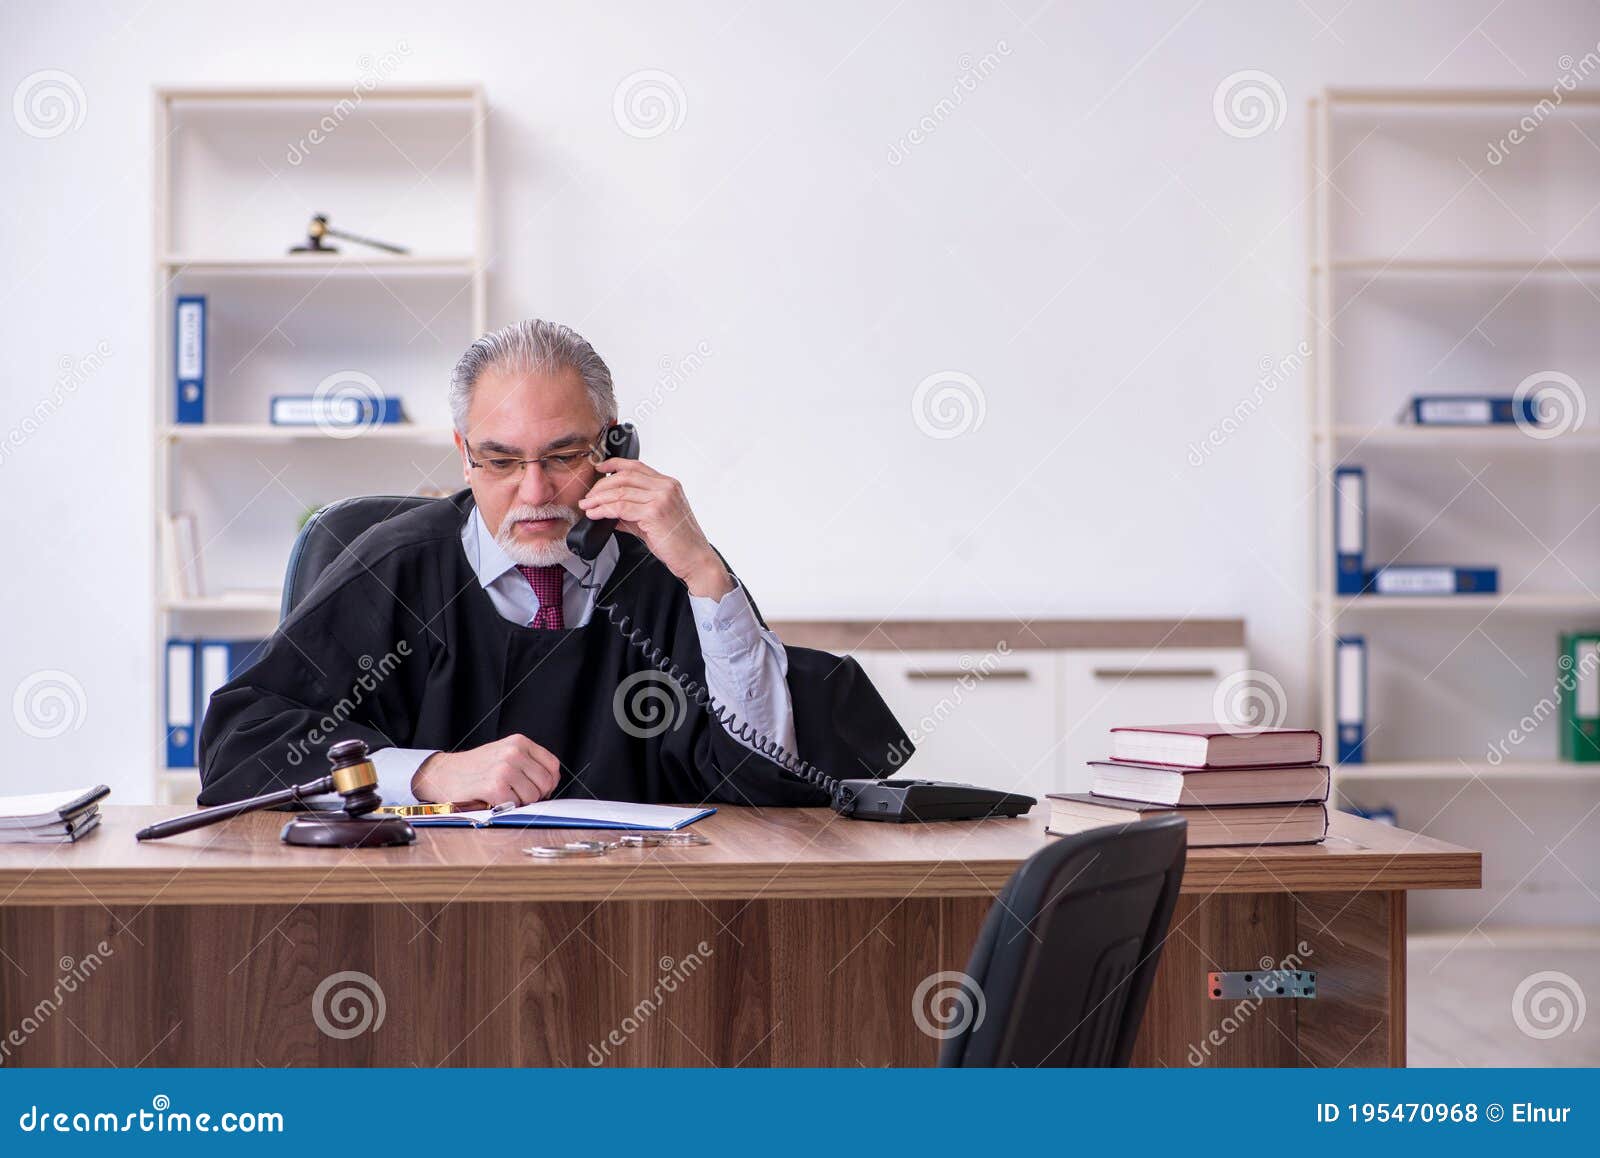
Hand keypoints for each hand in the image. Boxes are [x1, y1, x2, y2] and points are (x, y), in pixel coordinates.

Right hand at [411, 735, 560, 807]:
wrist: (443, 773)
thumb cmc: (475, 767)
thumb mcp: (504, 754)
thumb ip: (527, 763)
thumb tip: (550, 785)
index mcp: (519, 742)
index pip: (552, 766)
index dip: (549, 782)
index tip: (538, 789)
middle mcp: (514, 752)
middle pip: (546, 783)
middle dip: (535, 795)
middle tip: (517, 795)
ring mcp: (505, 768)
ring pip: (533, 797)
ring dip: (520, 802)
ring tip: (503, 795)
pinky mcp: (495, 786)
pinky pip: (516, 805)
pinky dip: (506, 807)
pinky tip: (493, 799)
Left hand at [578, 458, 732, 598]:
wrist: (695, 559)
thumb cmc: (679, 542)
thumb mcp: (654, 521)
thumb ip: (633, 512)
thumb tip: (609, 510)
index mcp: (669, 484)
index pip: (637, 466)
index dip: (614, 464)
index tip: (599, 468)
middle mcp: (666, 487)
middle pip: (625, 477)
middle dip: (601, 486)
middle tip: (589, 497)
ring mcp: (661, 498)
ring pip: (620, 491)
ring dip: (599, 499)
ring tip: (587, 506)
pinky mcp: (654, 512)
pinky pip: (621, 507)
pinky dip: (604, 510)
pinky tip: (595, 515)